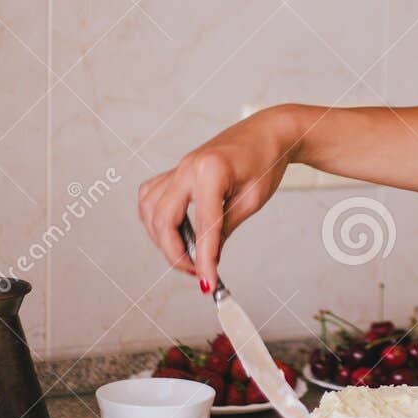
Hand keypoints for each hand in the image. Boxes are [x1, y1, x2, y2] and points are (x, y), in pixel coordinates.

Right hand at [137, 108, 298, 290]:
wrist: (268, 133)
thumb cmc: (265, 161)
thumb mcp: (252, 200)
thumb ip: (225, 229)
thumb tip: (207, 259)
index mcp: (211, 171)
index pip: (203, 227)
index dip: (203, 260)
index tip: (208, 284)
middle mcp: (187, 167)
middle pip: (163, 220)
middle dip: (175, 253)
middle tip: (197, 272)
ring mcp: (179, 167)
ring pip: (149, 209)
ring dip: (161, 238)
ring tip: (187, 254)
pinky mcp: (177, 170)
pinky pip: (151, 196)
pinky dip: (155, 218)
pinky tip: (172, 231)